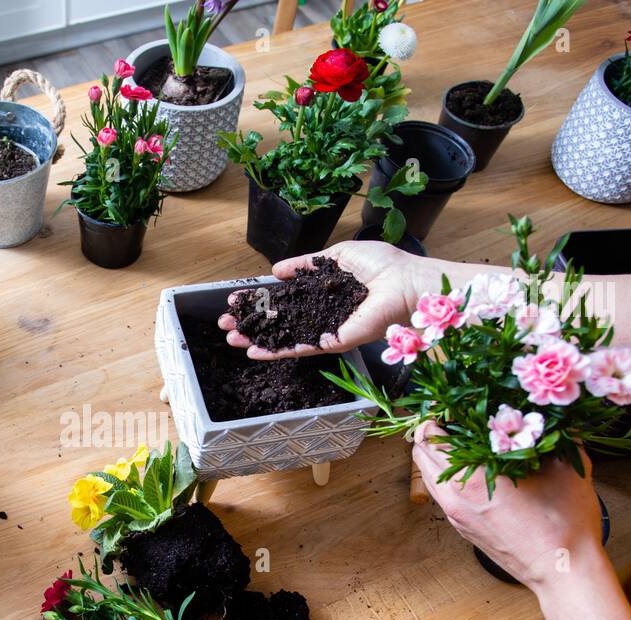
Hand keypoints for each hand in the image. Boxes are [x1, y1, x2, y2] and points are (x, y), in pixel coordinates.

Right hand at [219, 240, 433, 359]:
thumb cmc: (382, 266)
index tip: (236, 300)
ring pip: (284, 338)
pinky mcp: (334, 342)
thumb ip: (305, 264)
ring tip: (230, 339)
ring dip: (257, 339)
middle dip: (251, 322)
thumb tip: (276, 270)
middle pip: (279, 321)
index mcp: (324, 292)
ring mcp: (326, 330)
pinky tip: (254, 352)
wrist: (406, 284)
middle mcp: (322, 314)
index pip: (284, 299)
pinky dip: (277, 352)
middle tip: (225, 323)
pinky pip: (301, 348)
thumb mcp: (337, 255)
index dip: (260, 300)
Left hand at [411, 420, 605, 592]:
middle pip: (421, 454)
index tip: (449, 403)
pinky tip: (469, 468)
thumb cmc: (565, 524)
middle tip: (450, 417)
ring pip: (427, 475)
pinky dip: (444, 475)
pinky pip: (440, 493)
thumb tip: (547, 412)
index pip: (434, 438)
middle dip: (431, 432)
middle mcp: (456, 497)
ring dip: (435, 454)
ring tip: (457, 439)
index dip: (438, 415)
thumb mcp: (567, 468)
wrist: (563, 571)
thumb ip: (554, 434)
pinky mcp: (462, 528)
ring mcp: (456, 515)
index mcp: (474, 479)